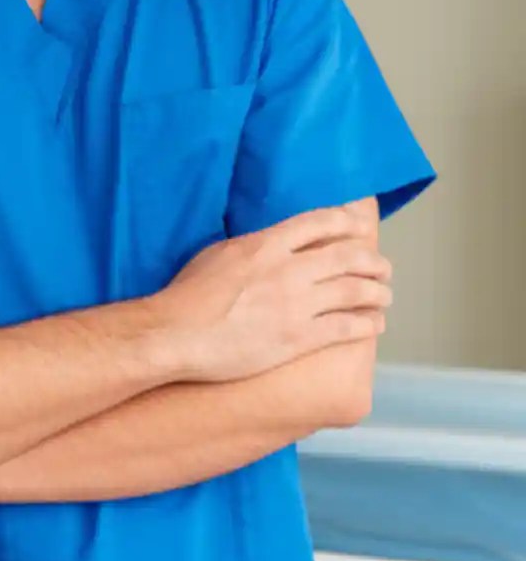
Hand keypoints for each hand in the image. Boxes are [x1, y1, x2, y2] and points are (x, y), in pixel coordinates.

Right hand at [154, 207, 390, 381]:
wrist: (175, 335)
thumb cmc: (186, 296)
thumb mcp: (215, 254)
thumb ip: (248, 246)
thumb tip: (264, 244)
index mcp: (266, 244)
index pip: (320, 223)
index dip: (347, 224)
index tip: (359, 230)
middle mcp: (288, 270)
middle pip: (348, 256)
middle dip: (373, 261)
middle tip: (382, 268)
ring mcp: (296, 304)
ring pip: (356, 290)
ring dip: (378, 293)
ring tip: (384, 297)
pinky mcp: (298, 337)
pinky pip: (347, 326)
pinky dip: (368, 324)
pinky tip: (374, 325)